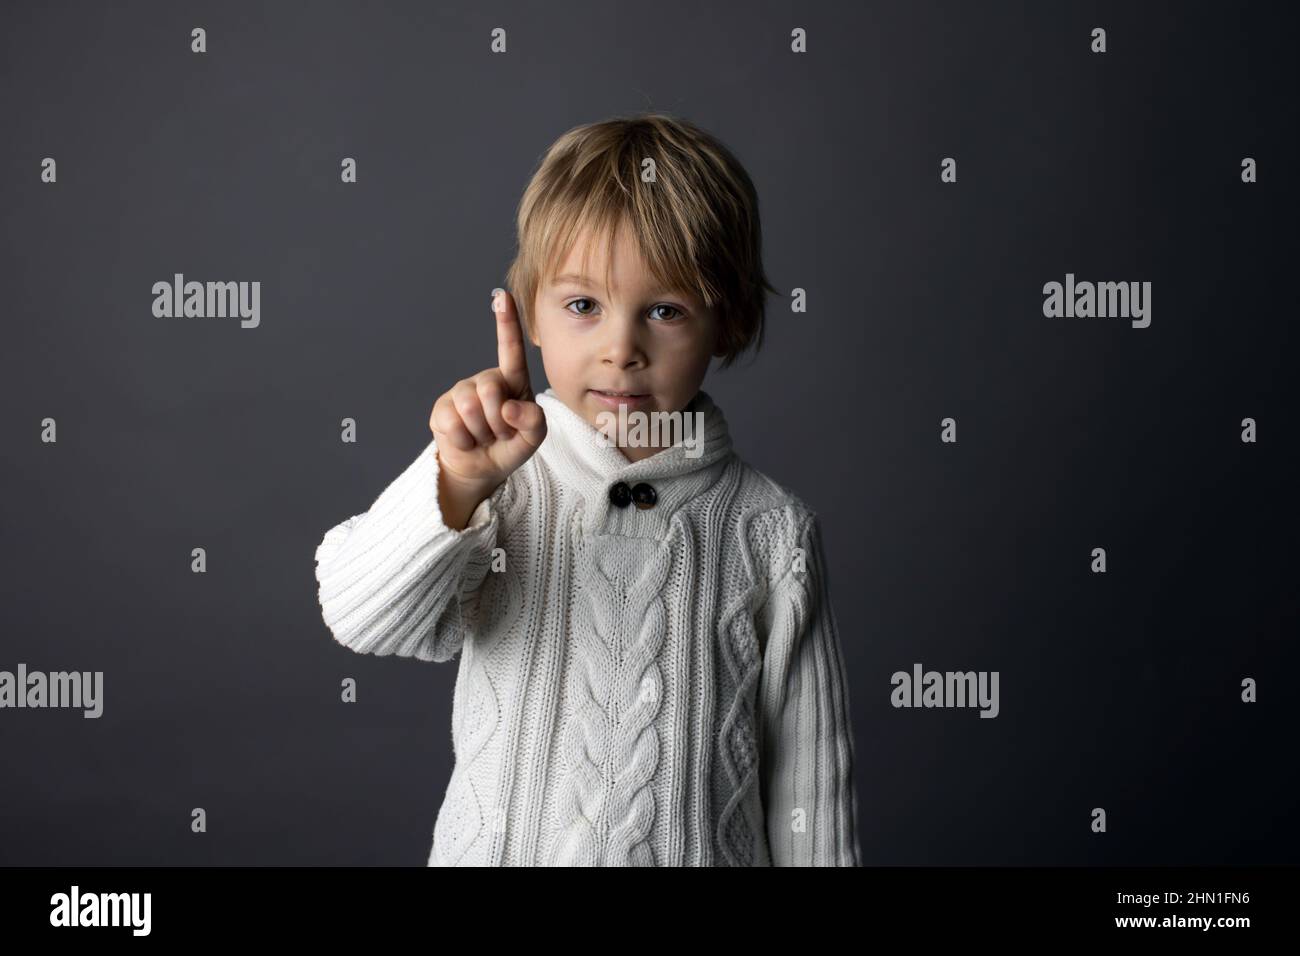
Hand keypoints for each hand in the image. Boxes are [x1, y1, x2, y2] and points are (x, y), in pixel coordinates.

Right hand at [429, 289, 546, 520]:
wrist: (480, 468)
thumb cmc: (510, 446)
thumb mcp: (533, 438)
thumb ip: (534, 422)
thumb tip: (510, 407)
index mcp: (512, 381)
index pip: (510, 349)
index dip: (506, 322)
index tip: (502, 296)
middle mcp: (485, 380)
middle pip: (491, 389)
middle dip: (499, 420)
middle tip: (500, 433)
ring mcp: (461, 392)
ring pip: (470, 407)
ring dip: (482, 432)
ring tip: (483, 437)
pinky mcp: (441, 409)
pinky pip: (453, 423)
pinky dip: (465, 441)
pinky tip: (467, 441)